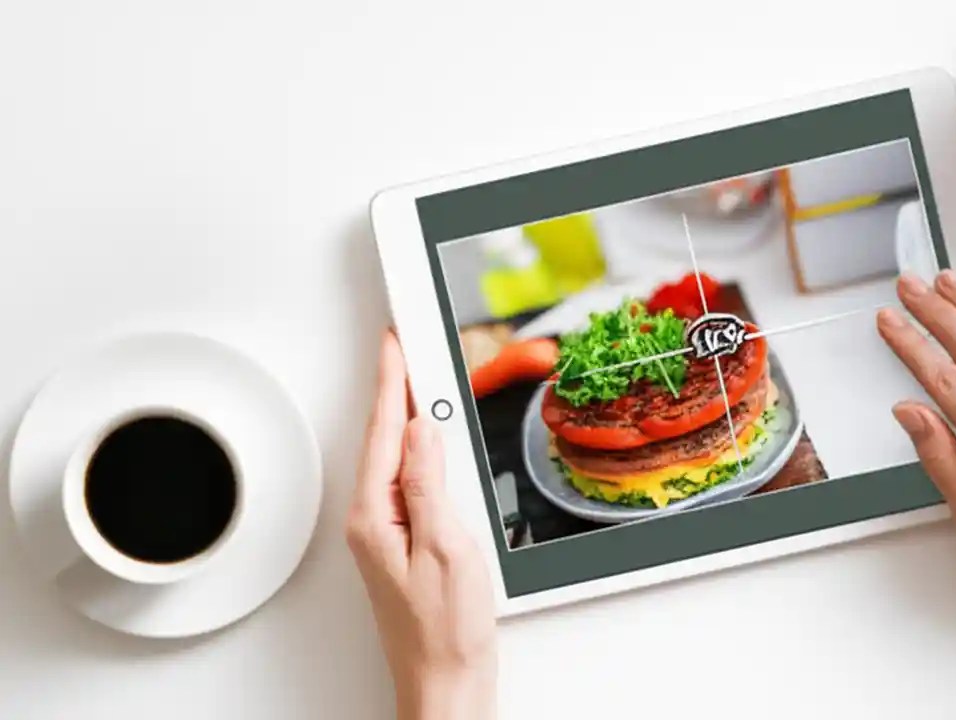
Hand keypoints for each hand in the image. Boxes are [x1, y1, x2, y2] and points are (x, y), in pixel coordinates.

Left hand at [346, 331, 497, 719]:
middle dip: (393, 388)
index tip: (395, 341)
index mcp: (376, 516)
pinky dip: (416, 452)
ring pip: (394, 458)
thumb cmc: (446, 631)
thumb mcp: (447, 548)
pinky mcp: (401, 543)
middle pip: (383, 439)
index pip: (385, 432)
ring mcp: (385, 532)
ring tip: (414, 378)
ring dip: (404, 416)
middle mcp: (372, 522)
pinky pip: (405, 482)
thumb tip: (423, 431)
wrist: (446, 683)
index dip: (391, 381)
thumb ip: (430, 484)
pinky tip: (426, 441)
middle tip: (402, 344)